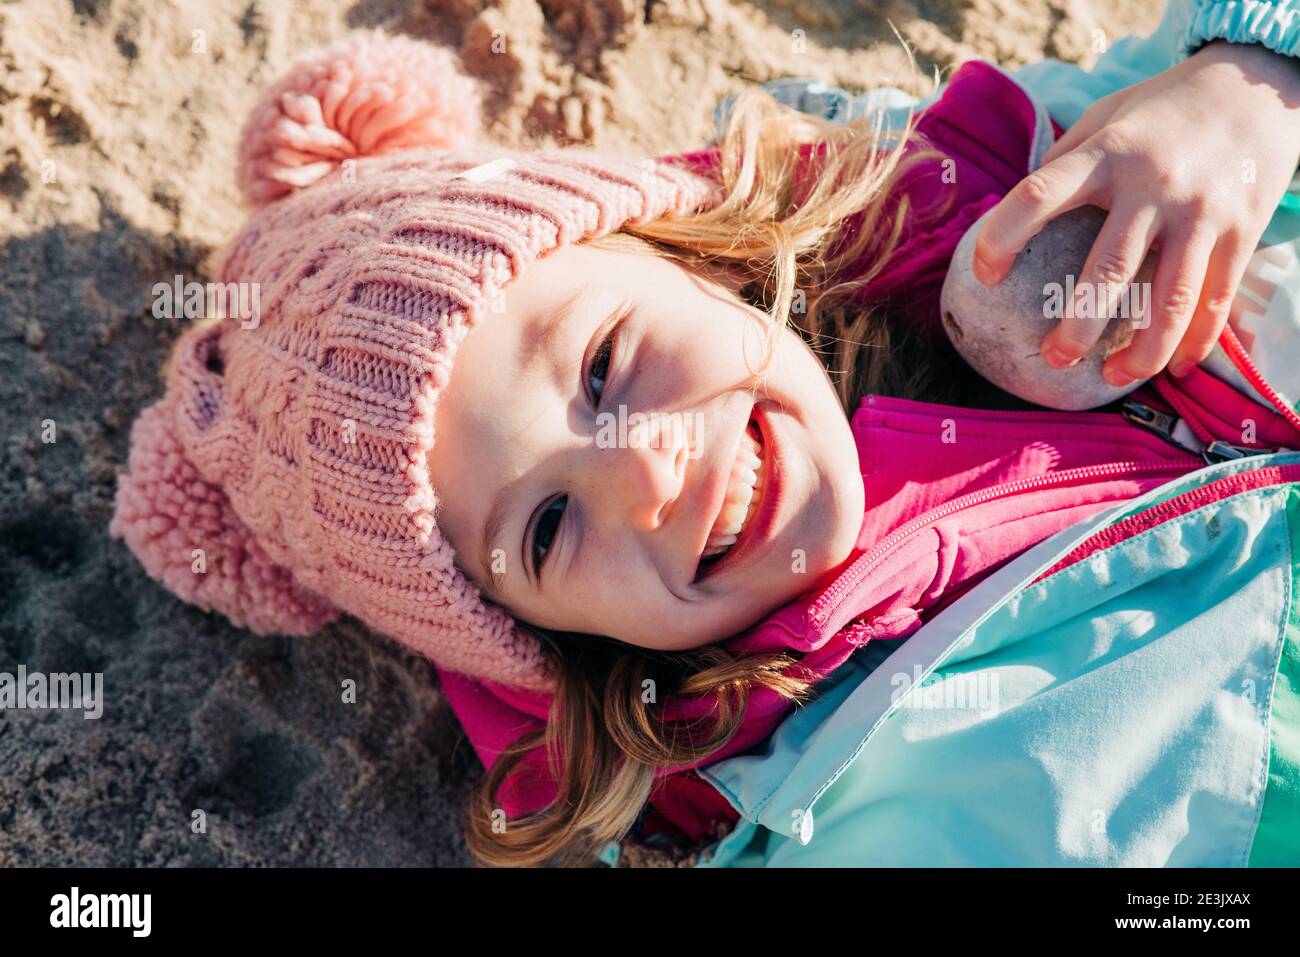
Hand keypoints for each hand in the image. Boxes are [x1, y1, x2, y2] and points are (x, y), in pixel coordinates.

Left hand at [973, 40, 1299, 385]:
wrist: (1256, 87)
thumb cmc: (1162, 111)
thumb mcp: (1106, 117)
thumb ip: (1064, 163)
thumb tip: (1014, 215)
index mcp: (1107, 153)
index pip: (1039, 195)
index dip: (1002, 238)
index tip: (984, 276)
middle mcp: (1153, 184)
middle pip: (1109, 269)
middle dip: (1078, 326)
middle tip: (1053, 360)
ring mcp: (1201, 210)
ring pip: (1171, 299)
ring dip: (1140, 351)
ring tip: (1113, 376)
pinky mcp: (1242, 230)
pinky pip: (1216, 299)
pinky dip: (1194, 342)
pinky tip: (1172, 368)